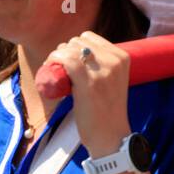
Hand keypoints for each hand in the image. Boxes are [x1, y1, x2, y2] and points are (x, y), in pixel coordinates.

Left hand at [43, 30, 132, 157]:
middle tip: (60, 70)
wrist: (110, 136)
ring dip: (57, 57)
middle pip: (78, 41)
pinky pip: (66, 60)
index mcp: (122, 57)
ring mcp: (102, 70)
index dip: (75, 47)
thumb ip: (103, 66)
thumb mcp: (113, 80)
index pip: (90, 37)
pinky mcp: (88, 82)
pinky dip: (54, 60)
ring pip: (70, 49)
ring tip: (56, 73)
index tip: (69, 62)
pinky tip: (50, 69)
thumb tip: (80, 52)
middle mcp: (115, 60)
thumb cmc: (107, 110)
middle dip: (65, 51)